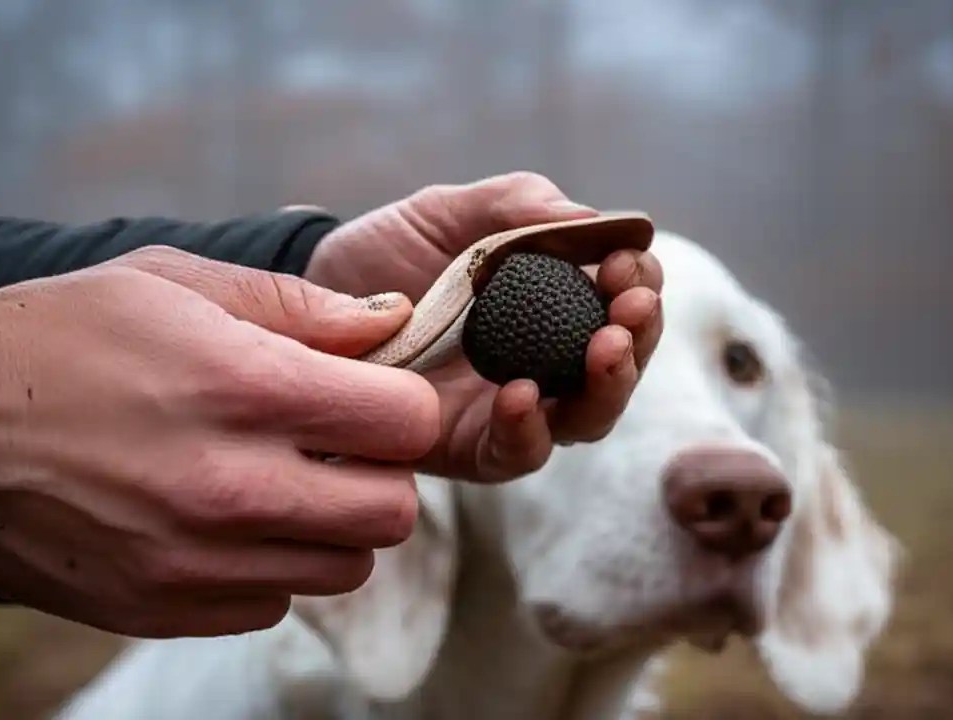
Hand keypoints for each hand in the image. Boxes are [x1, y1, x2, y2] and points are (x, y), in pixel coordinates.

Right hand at [0, 247, 439, 637]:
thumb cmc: (61, 337)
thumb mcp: (174, 282)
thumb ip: (297, 305)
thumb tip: (390, 323)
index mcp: (244, 388)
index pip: (406, 422)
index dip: (401, 405)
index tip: (372, 397)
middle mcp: (231, 487)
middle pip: (392, 513)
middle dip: (381, 477)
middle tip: (336, 449)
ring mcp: (196, 561)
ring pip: (343, 570)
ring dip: (330, 528)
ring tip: (278, 484)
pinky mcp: (161, 608)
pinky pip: (271, 605)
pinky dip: (268, 569)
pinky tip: (226, 525)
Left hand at [305, 172, 663, 482]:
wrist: (312, 291)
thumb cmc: (389, 249)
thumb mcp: (453, 212)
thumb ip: (518, 204)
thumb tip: (596, 220)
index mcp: (554, 304)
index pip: (621, 302)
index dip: (639, 282)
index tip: (628, 262)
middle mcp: (544, 362)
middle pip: (618, 367)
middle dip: (640, 336)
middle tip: (633, 306)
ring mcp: (508, 410)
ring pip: (585, 418)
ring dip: (608, 385)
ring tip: (605, 347)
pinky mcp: (467, 448)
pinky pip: (515, 454)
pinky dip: (527, 427)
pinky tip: (520, 392)